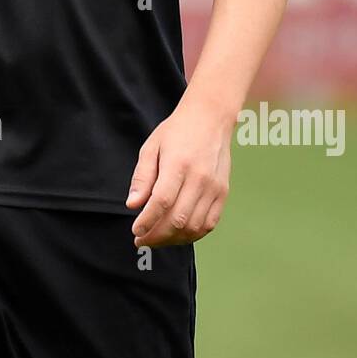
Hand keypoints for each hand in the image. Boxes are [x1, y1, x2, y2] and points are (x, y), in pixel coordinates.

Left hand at [125, 99, 232, 246]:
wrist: (210, 118)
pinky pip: (209, 223)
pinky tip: (179, 234)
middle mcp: (199, 178)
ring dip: (174, 239)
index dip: (147, 222)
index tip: (135, 231)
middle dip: (157, 236)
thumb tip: (133, 205)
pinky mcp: (223, 193)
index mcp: (178, 164)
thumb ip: (142, 177)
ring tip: (158, 238)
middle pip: (178, 219)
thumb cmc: (177, 131)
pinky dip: (193, 235)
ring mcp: (214, 187)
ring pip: (194, 226)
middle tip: (142, 239)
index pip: (161, 202)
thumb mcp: (151, 147)